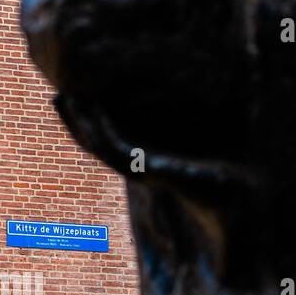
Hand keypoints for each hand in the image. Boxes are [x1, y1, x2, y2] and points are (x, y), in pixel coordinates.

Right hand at [52, 94, 243, 200]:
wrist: (240, 200)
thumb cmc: (226, 174)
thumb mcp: (202, 147)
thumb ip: (187, 130)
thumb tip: (186, 101)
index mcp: (146, 163)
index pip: (106, 141)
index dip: (86, 122)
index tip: (70, 97)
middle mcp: (138, 168)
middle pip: (95, 144)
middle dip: (74, 121)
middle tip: (56, 95)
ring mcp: (141, 170)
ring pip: (99, 146)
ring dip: (81, 122)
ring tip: (69, 97)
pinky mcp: (149, 169)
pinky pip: (117, 148)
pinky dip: (102, 128)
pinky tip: (94, 108)